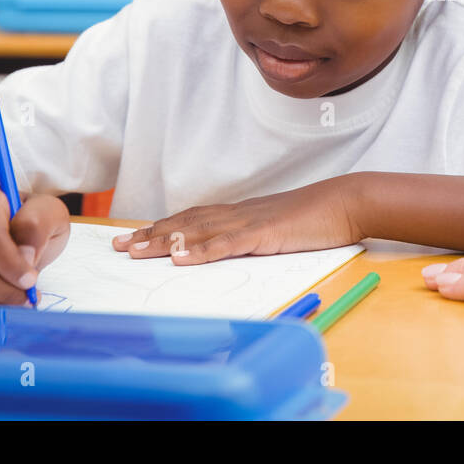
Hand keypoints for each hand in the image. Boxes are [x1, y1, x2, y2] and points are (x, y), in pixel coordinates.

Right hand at [0, 186, 70, 304]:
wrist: (10, 222)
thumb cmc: (31, 217)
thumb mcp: (49, 211)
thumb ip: (39, 225)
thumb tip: (25, 256)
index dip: (11, 264)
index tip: (31, 280)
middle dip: (4, 288)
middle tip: (27, 295)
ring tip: (19, 300)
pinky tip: (3, 302)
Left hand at [110, 176, 363, 263]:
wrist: (347, 202)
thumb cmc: (318, 218)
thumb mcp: (279, 229)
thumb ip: (253, 238)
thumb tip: (231, 252)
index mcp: (241, 214)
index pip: (191, 219)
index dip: (161, 228)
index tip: (133, 237)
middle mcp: (238, 214)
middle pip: (185, 224)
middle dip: (149, 235)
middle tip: (117, 246)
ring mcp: (250, 223)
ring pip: (197, 233)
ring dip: (164, 242)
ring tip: (134, 252)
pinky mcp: (265, 235)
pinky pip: (227, 245)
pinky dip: (201, 253)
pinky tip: (181, 260)